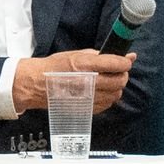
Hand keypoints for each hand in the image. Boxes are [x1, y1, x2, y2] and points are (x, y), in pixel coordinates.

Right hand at [19, 47, 136, 113]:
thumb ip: (101, 55)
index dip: (125, 62)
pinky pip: (108, 104)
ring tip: (106, 82)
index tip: (125, 61)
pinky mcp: (87, 109)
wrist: (38, 85)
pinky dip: (108, 98)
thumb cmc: (55, 67)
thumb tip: (126, 56)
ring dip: (116, 87)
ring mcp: (88, 98)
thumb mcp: (76, 54)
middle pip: (120, 81)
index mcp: (85, 65)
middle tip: (117, 72)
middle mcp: (88, 82)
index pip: (116, 64)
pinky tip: (99, 92)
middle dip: (122, 75)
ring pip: (116, 94)